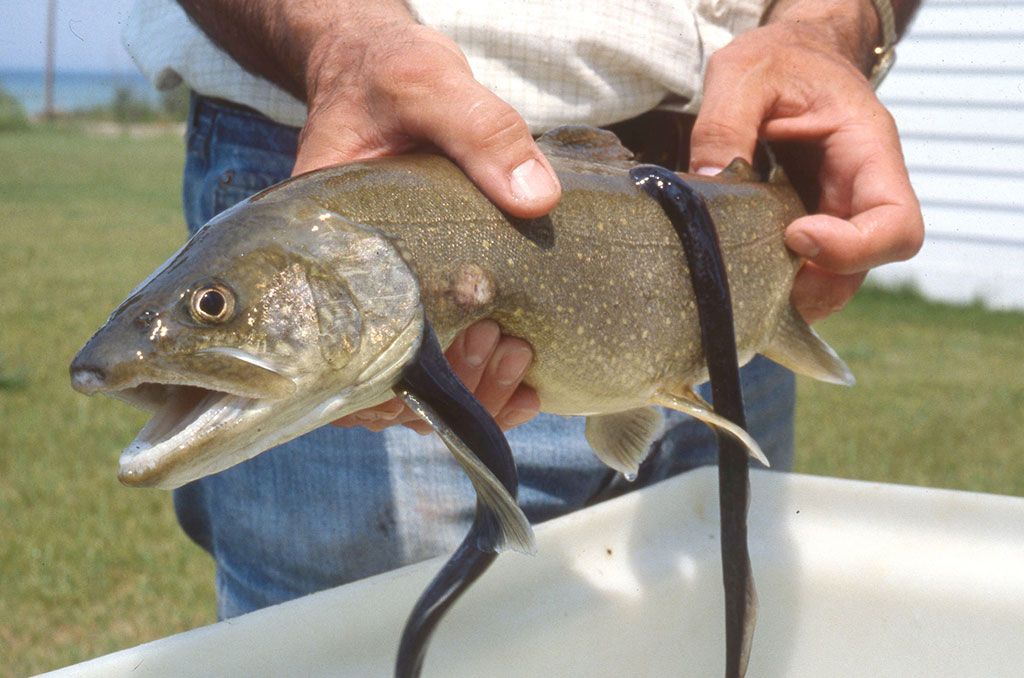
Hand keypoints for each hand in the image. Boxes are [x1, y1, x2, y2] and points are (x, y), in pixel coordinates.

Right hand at [299, 21, 553, 431]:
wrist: (380, 72)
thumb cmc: (387, 78)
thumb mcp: (429, 86)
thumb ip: (480, 133)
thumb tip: (538, 199)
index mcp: (327, 248)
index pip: (335, 352)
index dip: (387, 385)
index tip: (455, 352)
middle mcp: (349, 288)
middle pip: (381, 388)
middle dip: (450, 389)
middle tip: (500, 344)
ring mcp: (386, 298)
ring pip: (413, 389)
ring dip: (470, 394)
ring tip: (516, 356)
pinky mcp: (423, 295)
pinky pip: (442, 366)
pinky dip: (483, 389)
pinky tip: (527, 382)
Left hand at [689, 20, 923, 322]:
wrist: (790, 57)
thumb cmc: (780, 60)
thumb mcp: (745, 74)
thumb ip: (725, 124)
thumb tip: (706, 183)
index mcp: (867, 153)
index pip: (896, 225)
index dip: (853, 249)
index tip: (796, 235)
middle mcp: (858, 194)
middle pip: (859, 270)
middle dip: (811, 288)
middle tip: (754, 283)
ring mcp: (831, 216)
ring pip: (827, 280)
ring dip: (785, 292)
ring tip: (737, 282)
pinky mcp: (800, 226)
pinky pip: (797, 269)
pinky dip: (768, 281)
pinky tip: (731, 269)